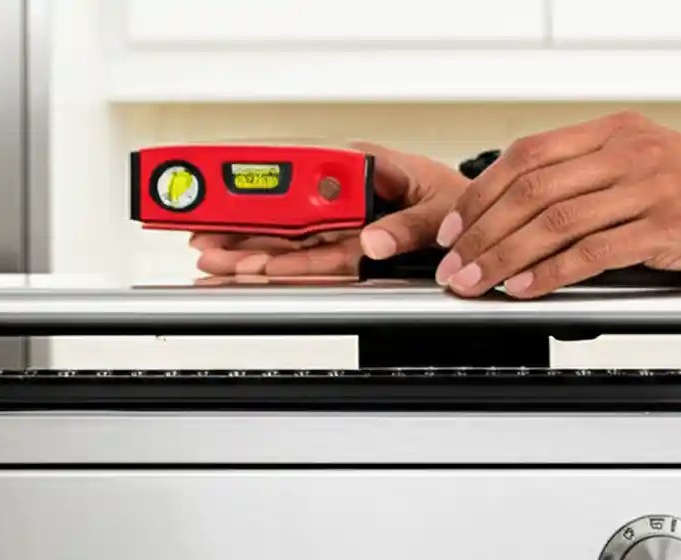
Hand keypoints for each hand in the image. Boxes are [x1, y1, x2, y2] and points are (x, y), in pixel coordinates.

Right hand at [192, 142, 467, 276]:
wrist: (477, 219)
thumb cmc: (459, 200)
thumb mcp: (440, 209)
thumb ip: (406, 227)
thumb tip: (373, 240)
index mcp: (363, 170)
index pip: (304, 179)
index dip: (266, 192)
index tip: (235, 201)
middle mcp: (344, 195)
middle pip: (284, 213)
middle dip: (241, 227)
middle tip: (203, 240)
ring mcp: (342, 223)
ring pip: (286, 239)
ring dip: (247, 248)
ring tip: (209, 259)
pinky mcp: (347, 248)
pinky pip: (306, 258)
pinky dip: (275, 266)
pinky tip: (244, 269)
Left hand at [433, 111, 680, 297]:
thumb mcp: (655, 173)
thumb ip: (597, 183)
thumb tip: (529, 219)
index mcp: (620, 131)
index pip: (527, 155)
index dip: (480, 193)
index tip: (453, 228)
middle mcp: (632, 150)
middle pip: (530, 187)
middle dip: (479, 232)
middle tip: (452, 266)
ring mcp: (652, 185)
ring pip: (553, 220)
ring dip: (503, 257)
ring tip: (475, 285)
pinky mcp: (672, 226)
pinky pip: (594, 251)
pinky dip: (551, 273)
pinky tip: (526, 290)